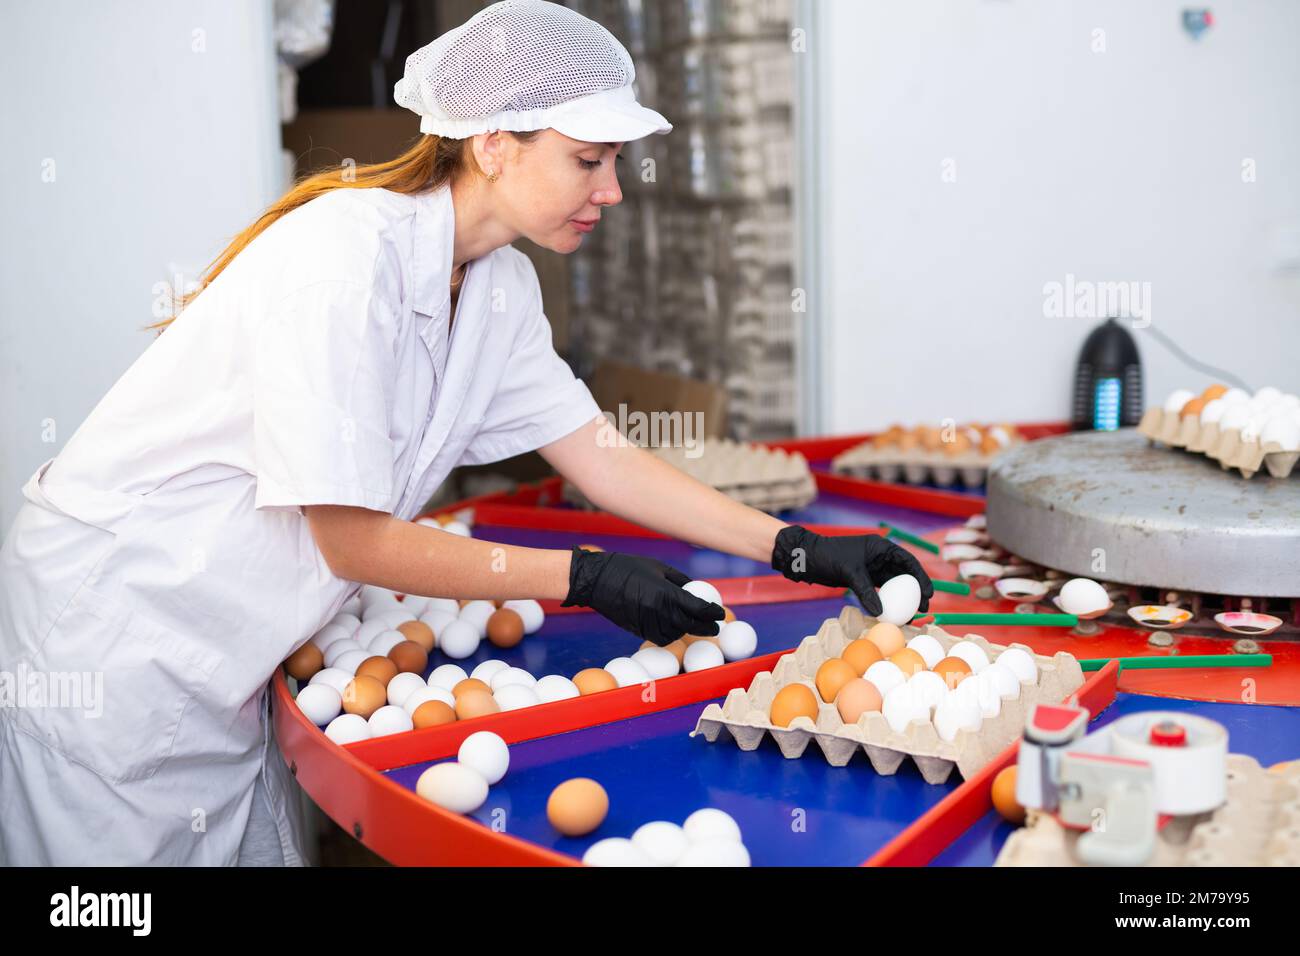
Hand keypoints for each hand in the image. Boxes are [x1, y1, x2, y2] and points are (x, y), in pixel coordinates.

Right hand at [561, 547, 723, 646]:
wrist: (597, 580)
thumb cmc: (629, 568)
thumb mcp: (659, 568)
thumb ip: (681, 581)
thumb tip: (697, 592)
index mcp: (666, 593)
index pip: (698, 608)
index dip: (713, 612)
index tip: (720, 613)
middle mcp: (659, 611)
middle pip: (691, 625)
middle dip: (706, 627)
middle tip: (715, 627)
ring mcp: (647, 623)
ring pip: (676, 634)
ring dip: (688, 631)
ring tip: (694, 626)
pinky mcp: (638, 630)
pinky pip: (660, 637)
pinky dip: (671, 635)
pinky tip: (675, 628)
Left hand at [770, 525, 933, 617]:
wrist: (808, 558)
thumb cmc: (828, 556)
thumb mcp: (849, 572)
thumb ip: (866, 591)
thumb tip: (880, 613)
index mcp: (881, 547)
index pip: (908, 561)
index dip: (921, 577)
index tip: (928, 594)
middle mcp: (879, 556)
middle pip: (904, 575)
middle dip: (915, 592)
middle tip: (923, 609)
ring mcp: (872, 568)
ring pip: (894, 585)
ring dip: (902, 599)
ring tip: (910, 616)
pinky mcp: (864, 579)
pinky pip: (880, 591)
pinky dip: (887, 602)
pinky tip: (892, 615)